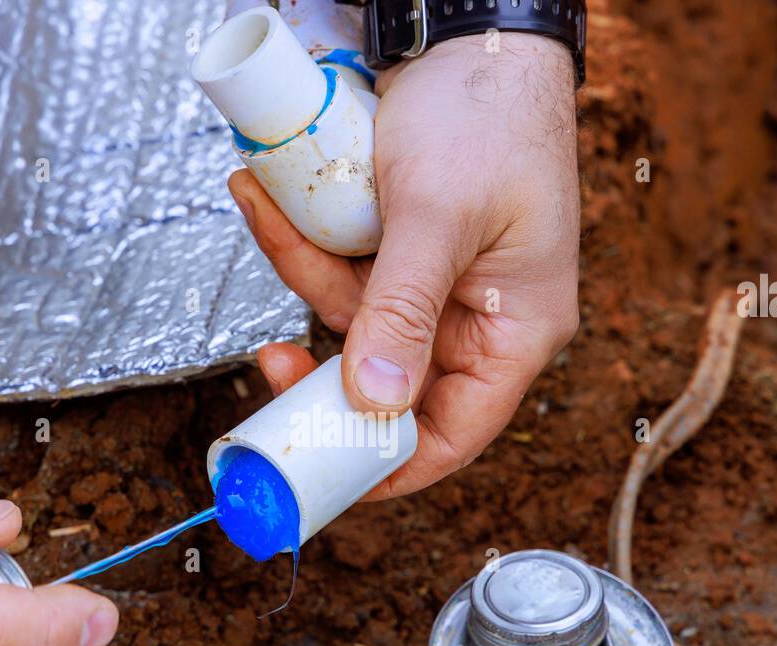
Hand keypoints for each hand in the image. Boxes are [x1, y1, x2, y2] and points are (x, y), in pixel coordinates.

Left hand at [230, 32, 578, 497]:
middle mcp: (478, 320)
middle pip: (391, 383)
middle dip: (325, 365)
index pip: (453, 433)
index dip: (388, 465)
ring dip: (304, 272)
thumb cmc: (486, 113)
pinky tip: (268, 198)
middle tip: (269, 363)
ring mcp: (436, 287)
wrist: (470, 30)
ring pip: (355, 321)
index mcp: (515, 331)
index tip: (322, 471)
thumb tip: (371, 404)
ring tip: (261, 203)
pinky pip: (346, 272)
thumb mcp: (437, 217)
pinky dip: (308, 241)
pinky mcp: (401, 252)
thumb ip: (400, 311)